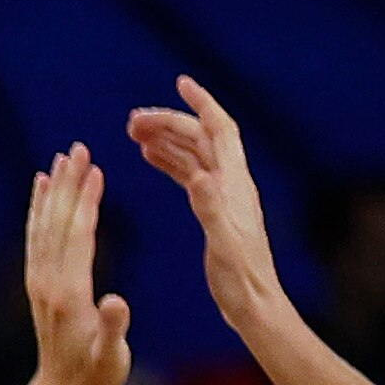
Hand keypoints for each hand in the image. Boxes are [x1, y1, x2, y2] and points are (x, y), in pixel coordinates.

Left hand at [22, 146, 133, 384]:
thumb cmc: (96, 375)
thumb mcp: (112, 356)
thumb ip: (115, 328)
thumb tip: (116, 302)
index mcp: (71, 294)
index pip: (78, 237)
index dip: (86, 203)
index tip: (94, 170)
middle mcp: (48, 284)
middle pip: (58, 224)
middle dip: (68, 185)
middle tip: (77, 148)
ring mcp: (39, 283)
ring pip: (43, 227)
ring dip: (53, 192)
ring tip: (60, 159)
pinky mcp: (37, 285)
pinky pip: (35, 240)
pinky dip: (37, 212)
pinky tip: (41, 189)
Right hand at [126, 74, 282, 321]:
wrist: (253, 302)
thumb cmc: (240, 278)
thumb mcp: (224, 243)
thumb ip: (210, 208)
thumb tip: (198, 176)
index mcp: (233, 184)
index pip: (219, 129)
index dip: (201, 104)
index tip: (180, 82)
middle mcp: (229, 182)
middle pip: (200, 137)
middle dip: (169, 122)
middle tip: (131, 121)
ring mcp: (221, 194)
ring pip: (192, 153)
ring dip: (166, 138)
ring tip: (133, 133)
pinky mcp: (212, 210)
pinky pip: (189, 174)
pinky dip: (169, 161)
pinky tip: (150, 157)